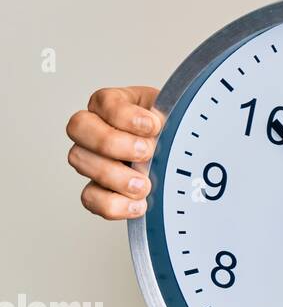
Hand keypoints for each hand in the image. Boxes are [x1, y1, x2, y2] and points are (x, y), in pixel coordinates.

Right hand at [66, 86, 164, 218]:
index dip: (126, 115)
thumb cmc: (172, 130)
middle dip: (112, 142)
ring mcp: (91, 157)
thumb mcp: (175, 116)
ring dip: (114, 176)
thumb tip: (170, 127)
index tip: (154, 126)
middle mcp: (95, 127)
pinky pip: (89, 197)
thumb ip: (171, 118)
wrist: (180, 156)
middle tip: (146, 153)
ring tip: (144, 185)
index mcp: (114, 103)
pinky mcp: (97, 186)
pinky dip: (113, 204)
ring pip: (80, 161)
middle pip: (79, 127)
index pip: (103, 101)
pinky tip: (138, 205)